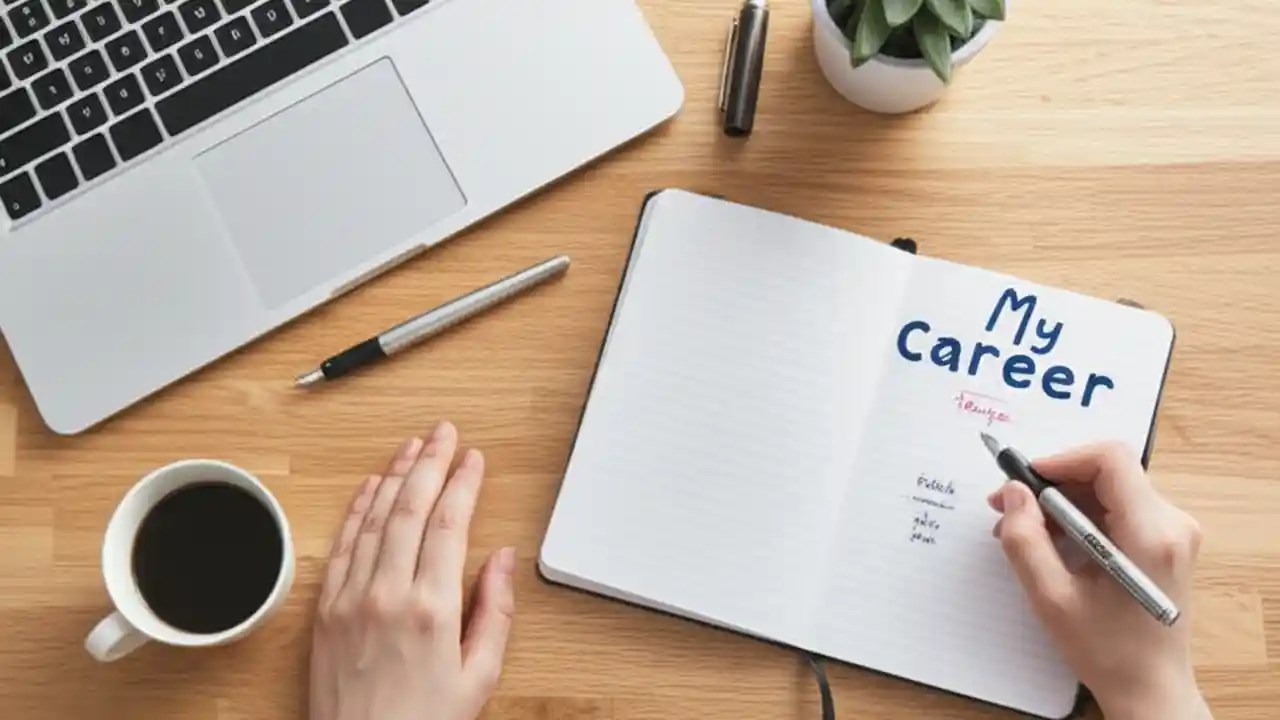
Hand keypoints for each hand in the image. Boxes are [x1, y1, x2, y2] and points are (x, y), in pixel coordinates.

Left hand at [310, 421, 515, 719]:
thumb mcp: (480, 676)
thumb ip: (494, 611)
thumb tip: (501, 559)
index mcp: (433, 609)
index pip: (449, 524)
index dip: (463, 483)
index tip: (473, 458)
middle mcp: (387, 595)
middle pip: (410, 509)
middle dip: (430, 463)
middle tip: (444, 432)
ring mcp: (351, 599)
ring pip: (374, 519)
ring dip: (394, 476)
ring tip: (413, 448)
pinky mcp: (325, 610)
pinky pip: (342, 545)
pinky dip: (357, 509)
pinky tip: (371, 487)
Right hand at [988, 442, 1210, 719]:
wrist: (1151, 688)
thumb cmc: (1106, 651)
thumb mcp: (1051, 598)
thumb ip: (1025, 540)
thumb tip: (1012, 492)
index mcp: (1150, 534)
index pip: (1110, 460)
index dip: (1061, 460)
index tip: (1023, 480)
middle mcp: (1172, 524)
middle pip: (1107, 472)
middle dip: (1052, 483)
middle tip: (1008, 507)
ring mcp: (1173, 531)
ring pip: (1109, 488)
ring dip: (1062, 501)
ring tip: (1024, 530)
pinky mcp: (1166, 540)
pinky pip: (1118, 508)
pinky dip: (1080, 516)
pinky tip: (1052, 541)